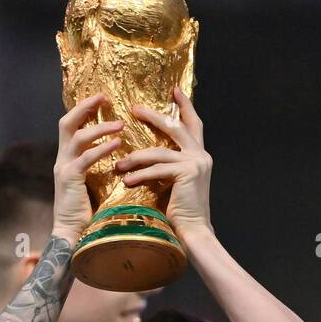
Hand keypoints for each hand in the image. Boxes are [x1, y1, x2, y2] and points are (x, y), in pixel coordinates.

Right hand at [52, 93, 123, 244]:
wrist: (72, 234)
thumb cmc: (86, 212)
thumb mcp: (92, 183)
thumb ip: (98, 166)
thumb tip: (117, 151)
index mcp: (67, 158)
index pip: (71, 125)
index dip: (84, 109)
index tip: (102, 98)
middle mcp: (62, 159)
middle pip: (67, 123)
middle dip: (85, 107)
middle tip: (104, 97)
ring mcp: (64, 168)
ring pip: (77, 137)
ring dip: (99, 127)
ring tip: (120, 124)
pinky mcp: (70, 179)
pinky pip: (86, 158)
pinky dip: (101, 149)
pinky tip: (117, 144)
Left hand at [119, 88, 212, 239]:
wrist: (194, 232)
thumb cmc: (180, 212)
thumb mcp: (174, 183)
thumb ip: (167, 166)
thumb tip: (145, 156)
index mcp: (200, 155)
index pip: (193, 125)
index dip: (185, 107)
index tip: (175, 90)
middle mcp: (201, 155)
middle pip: (175, 127)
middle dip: (154, 116)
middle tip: (135, 108)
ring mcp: (196, 163)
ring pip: (159, 151)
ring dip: (136, 158)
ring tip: (119, 164)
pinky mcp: (187, 173)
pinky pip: (157, 169)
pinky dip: (140, 175)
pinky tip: (126, 181)